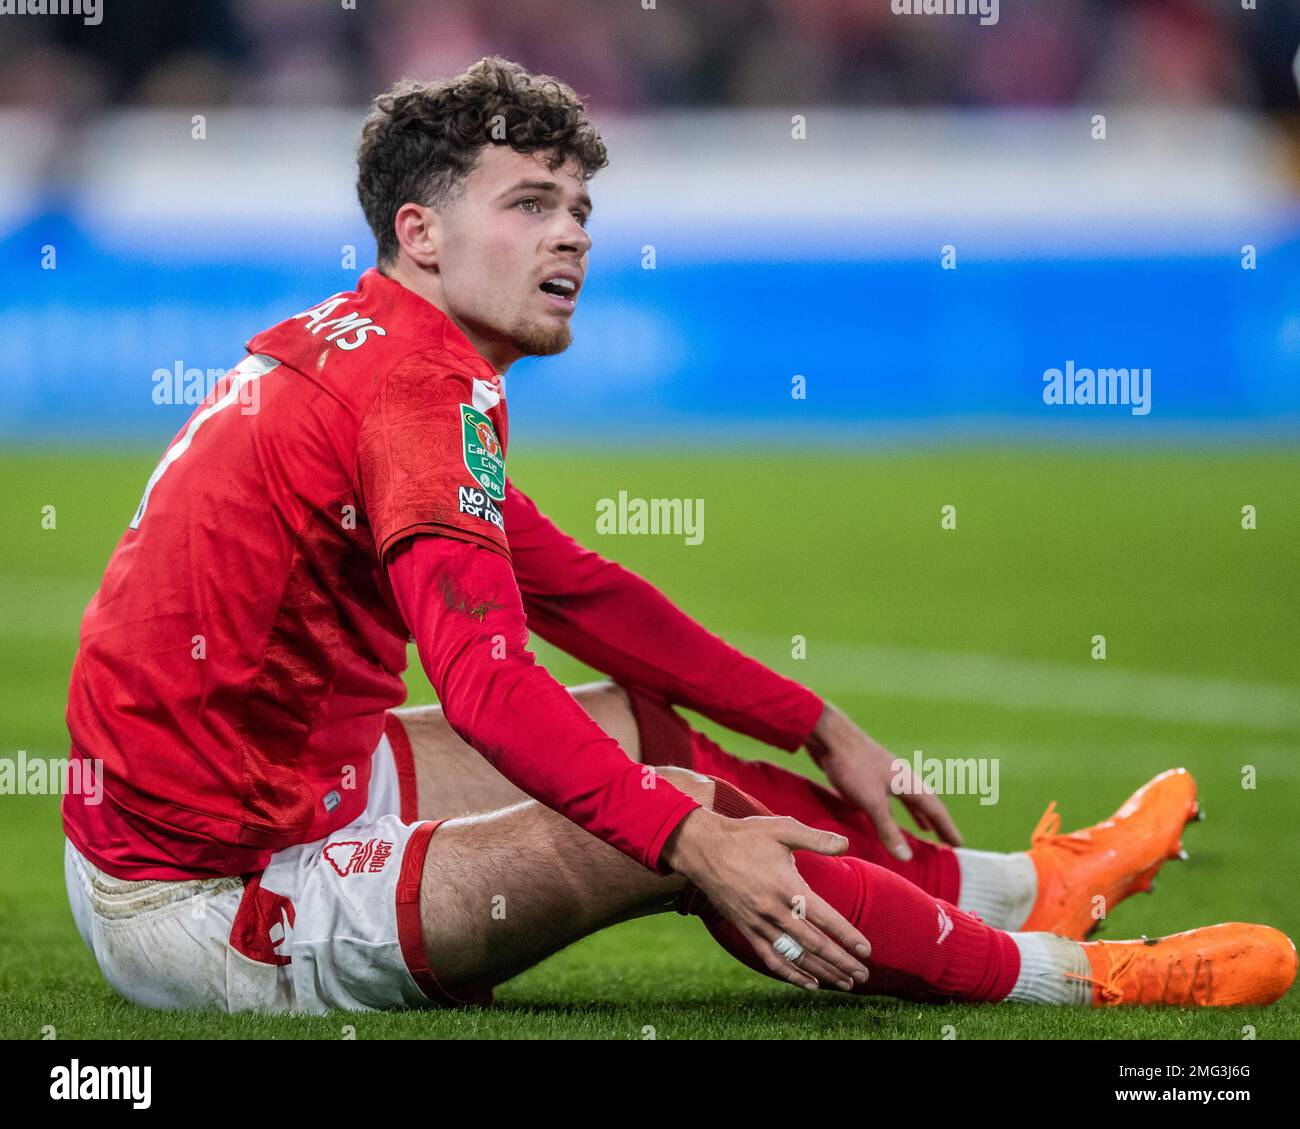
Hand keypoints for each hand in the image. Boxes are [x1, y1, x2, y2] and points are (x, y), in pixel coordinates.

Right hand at [661, 806, 871, 991]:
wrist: (703, 849)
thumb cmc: (746, 836)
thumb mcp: (781, 828)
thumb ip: (815, 838)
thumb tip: (846, 843)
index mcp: (786, 885)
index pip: (823, 917)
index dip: (846, 936)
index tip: (866, 950)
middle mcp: (772, 909)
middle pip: (813, 943)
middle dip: (840, 961)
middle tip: (863, 975)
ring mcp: (758, 922)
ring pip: (794, 955)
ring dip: (821, 972)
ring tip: (845, 984)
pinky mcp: (746, 929)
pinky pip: (771, 957)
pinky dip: (791, 974)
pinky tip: (809, 983)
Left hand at [804, 701, 962, 859]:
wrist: (830, 736)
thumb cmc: (853, 766)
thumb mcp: (871, 802)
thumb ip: (888, 829)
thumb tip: (907, 858)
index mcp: (909, 783)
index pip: (935, 809)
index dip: (947, 828)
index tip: (959, 845)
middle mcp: (902, 778)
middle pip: (926, 803)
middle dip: (938, 823)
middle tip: (948, 840)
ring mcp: (886, 776)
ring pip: (908, 799)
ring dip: (918, 815)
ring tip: (925, 830)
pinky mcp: (869, 776)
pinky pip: (890, 798)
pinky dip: (895, 810)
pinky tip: (887, 815)